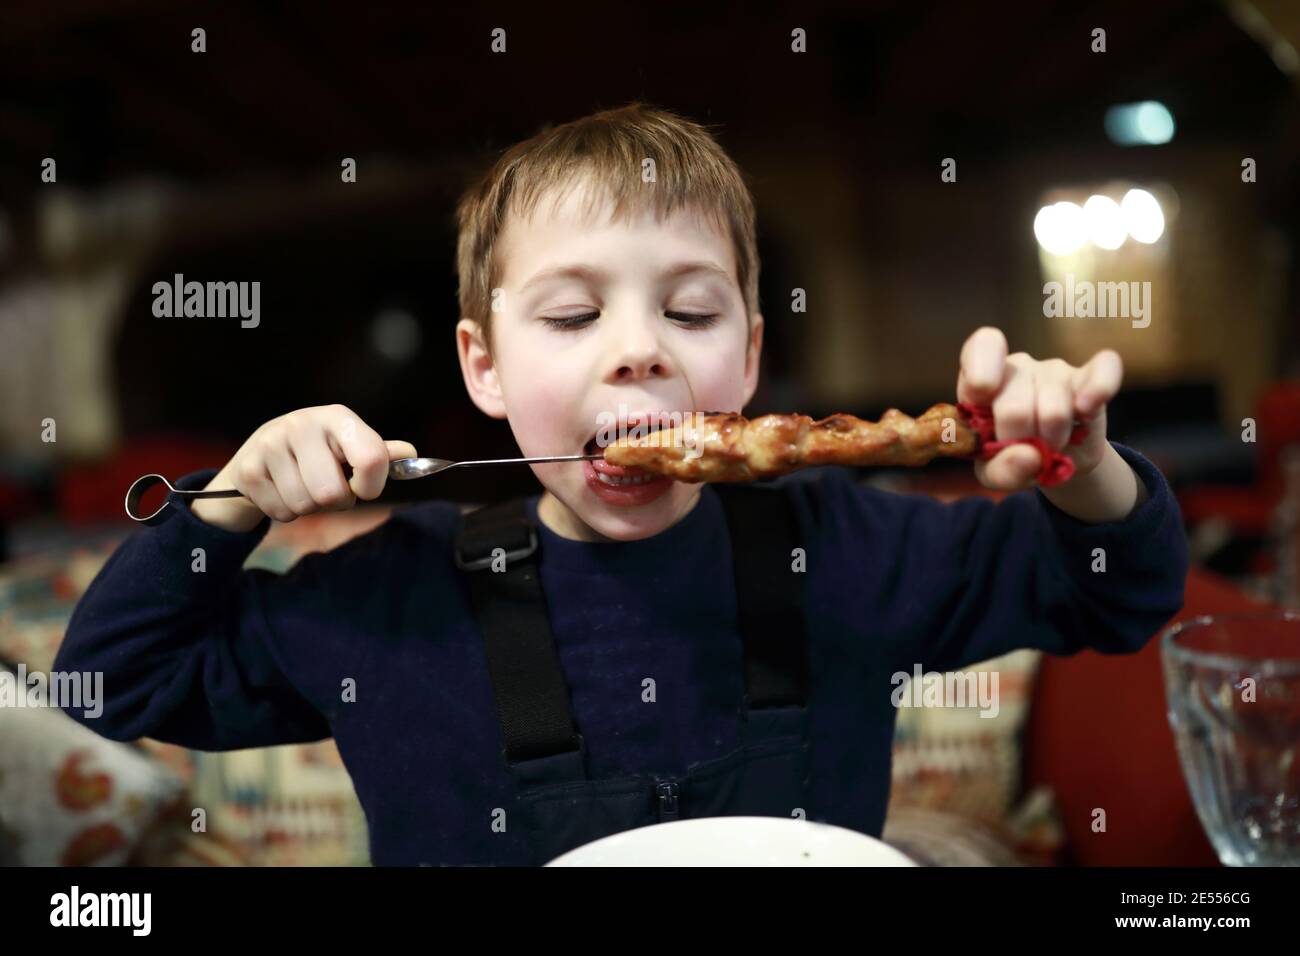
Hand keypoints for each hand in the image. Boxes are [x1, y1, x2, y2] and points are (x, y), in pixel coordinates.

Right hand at [191, 404, 415, 531]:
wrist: (256, 455)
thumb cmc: (316, 454)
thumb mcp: (347, 447)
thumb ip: (377, 452)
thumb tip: (410, 453)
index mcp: (337, 417)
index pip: (371, 459)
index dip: (372, 485)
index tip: (363, 487)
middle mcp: (302, 424)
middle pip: (333, 493)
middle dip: (336, 502)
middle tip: (327, 488)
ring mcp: (270, 444)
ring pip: (306, 505)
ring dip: (309, 507)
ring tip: (302, 486)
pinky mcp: (248, 469)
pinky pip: (281, 512)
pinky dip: (285, 511)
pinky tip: (280, 490)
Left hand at [957, 327, 1120, 490]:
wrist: (1056, 459)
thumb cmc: (1014, 456)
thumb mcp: (996, 473)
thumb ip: (1002, 471)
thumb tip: (1029, 456)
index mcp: (981, 380)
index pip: (983, 347)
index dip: (983, 372)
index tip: (983, 398)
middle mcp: (1017, 366)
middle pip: (1014, 408)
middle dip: (1022, 444)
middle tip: (1026, 450)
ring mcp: (1054, 369)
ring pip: (1053, 410)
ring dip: (1053, 441)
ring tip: (1050, 443)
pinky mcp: (1092, 376)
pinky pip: (1103, 372)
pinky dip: (1098, 392)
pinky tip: (1085, 411)